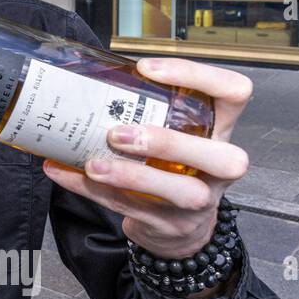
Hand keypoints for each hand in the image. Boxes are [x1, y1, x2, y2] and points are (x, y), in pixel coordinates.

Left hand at [42, 57, 252, 260]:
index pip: (234, 93)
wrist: (176, 228)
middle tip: (118, 134)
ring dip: (132, 175)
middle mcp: (218, 168)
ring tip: (93, 164)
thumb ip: (147, 110)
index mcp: (218, 131)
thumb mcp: (172, 134)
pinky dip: (92, 190)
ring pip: (182, 192)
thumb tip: (87, 77)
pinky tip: (64, 172)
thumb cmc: (171, 167)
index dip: (199, 76)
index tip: (147, 69)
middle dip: (169, 143)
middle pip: (224, 157)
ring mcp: (199, 202)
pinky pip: (129, 207)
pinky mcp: (169, 225)